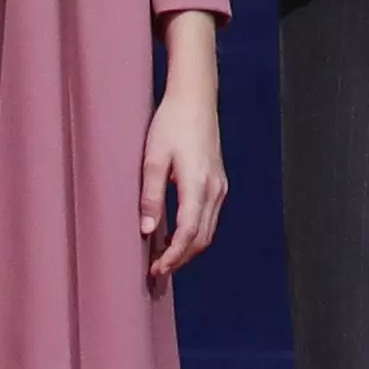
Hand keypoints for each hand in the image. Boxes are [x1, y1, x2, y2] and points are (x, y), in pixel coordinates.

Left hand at [139, 13, 229, 275]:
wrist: (196, 97)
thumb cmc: (171, 123)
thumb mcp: (153, 158)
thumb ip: (150, 196)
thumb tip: (148, 231)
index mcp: (198, 184)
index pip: (189, 232)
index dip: (173, 256)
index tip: (156, 269)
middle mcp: (215, 189)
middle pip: (202, 238)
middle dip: (180, 258)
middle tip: (156, 271)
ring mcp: (220, 185)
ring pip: (208, 229)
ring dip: (188, 247)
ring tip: (163, 257)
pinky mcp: (219, 180)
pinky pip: (209, 216)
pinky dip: (195, 232)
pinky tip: (176, 233)